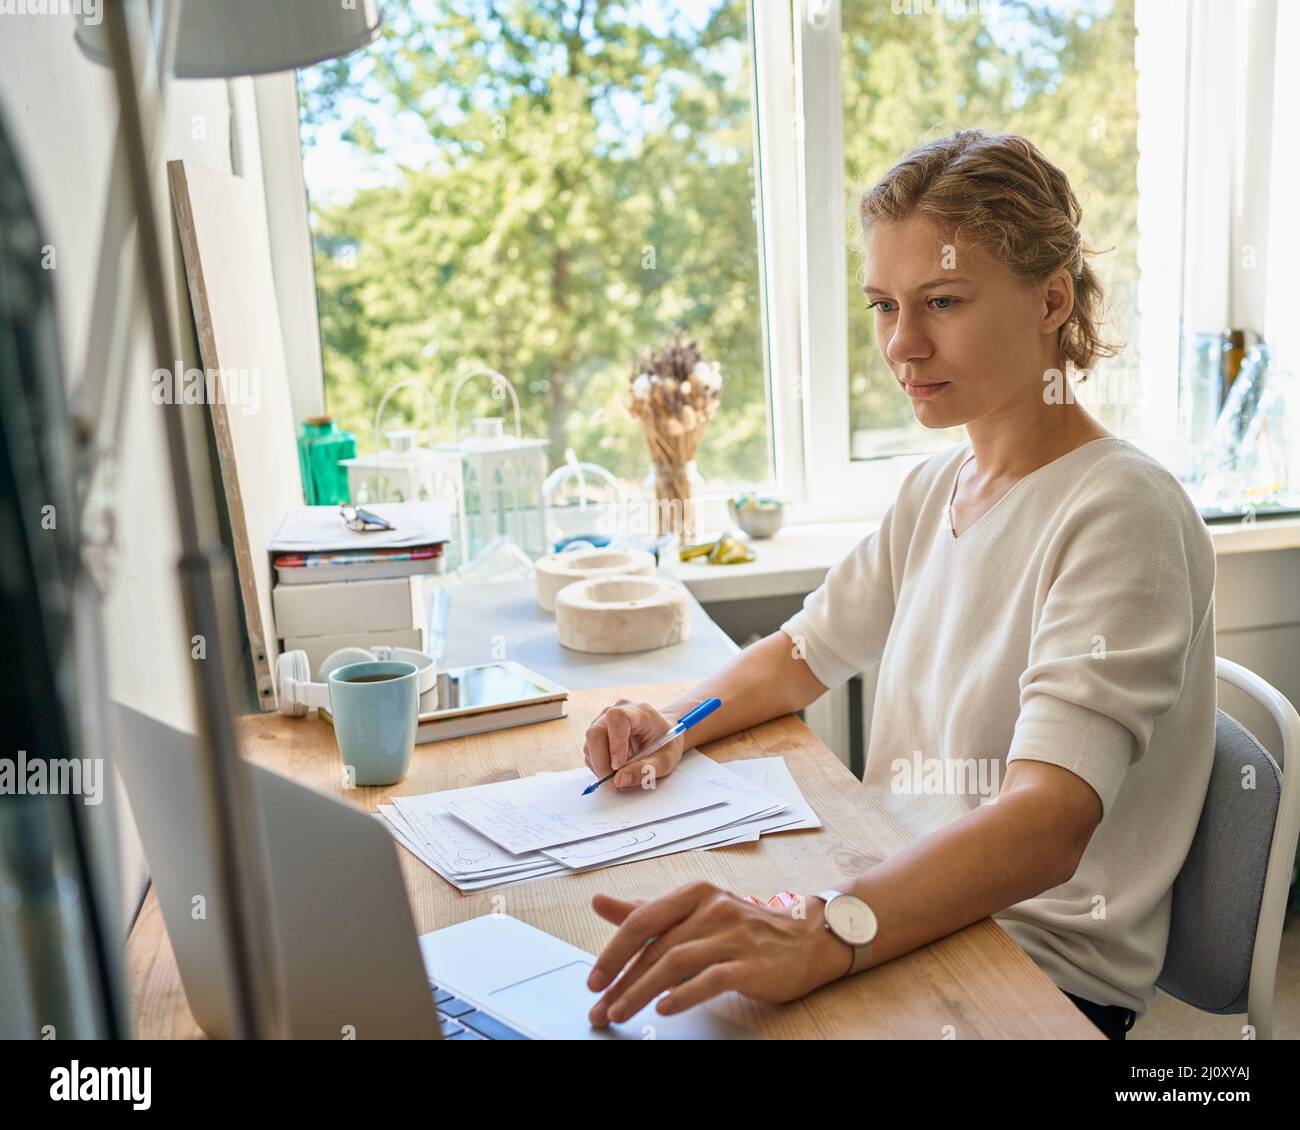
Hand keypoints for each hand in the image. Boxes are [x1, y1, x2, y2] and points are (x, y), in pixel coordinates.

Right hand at [582, 699, 686, 789]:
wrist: (662, 734)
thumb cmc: (667, 743)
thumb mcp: (665, 760)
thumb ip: (646, 770)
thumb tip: (619, 780)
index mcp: (640, 712)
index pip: (617, 718)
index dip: (614, 743)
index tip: (619, 765)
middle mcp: (618, 710)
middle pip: (596, 731)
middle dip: (601, 760)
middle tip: (613, 781)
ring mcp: (605, 719)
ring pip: (590, 742)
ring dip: (599, 764)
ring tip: (617, 776)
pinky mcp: (598, 731)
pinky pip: (589, 749)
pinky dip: (597, 764)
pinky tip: (613, 769)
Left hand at [585, 882, 852, 1026]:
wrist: (805, 941)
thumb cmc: (742, 929)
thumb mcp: (693, 912)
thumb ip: (646, 912)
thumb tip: (598, 902)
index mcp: (693, 893)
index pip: (643, 920)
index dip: (613, 952)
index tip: (593, 980)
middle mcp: (712, 909)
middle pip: (656, 946)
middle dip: (621, 981)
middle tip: (599, 1008)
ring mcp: (732, 935)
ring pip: (676, 962)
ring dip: (642, 992)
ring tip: (620, 1014)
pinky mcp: (750, 964)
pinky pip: (711, 978)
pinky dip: (684, 994)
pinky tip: (665, 1008)